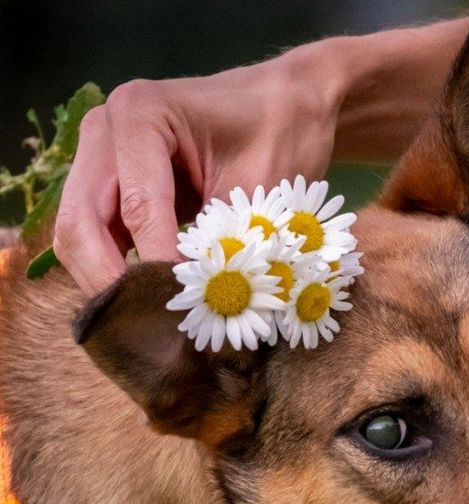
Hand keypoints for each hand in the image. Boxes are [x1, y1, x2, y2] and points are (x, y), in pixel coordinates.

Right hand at [55, 41, 347, 296]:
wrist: (289, 108)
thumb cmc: (282, 135)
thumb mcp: (260, 192)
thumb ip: (224, 244)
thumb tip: (202, 307)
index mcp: (141, 114)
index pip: (136, 208)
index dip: (156, 267)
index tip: (186, 309)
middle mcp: (107, 131)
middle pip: (81, 223)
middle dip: (112, 284)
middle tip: (149, 331)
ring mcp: (103, 158)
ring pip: (80, 235)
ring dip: (109, 282)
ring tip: (149, 324)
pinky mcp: (112, 185)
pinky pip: (99, 236)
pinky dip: (117, 271)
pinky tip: (151, 302)